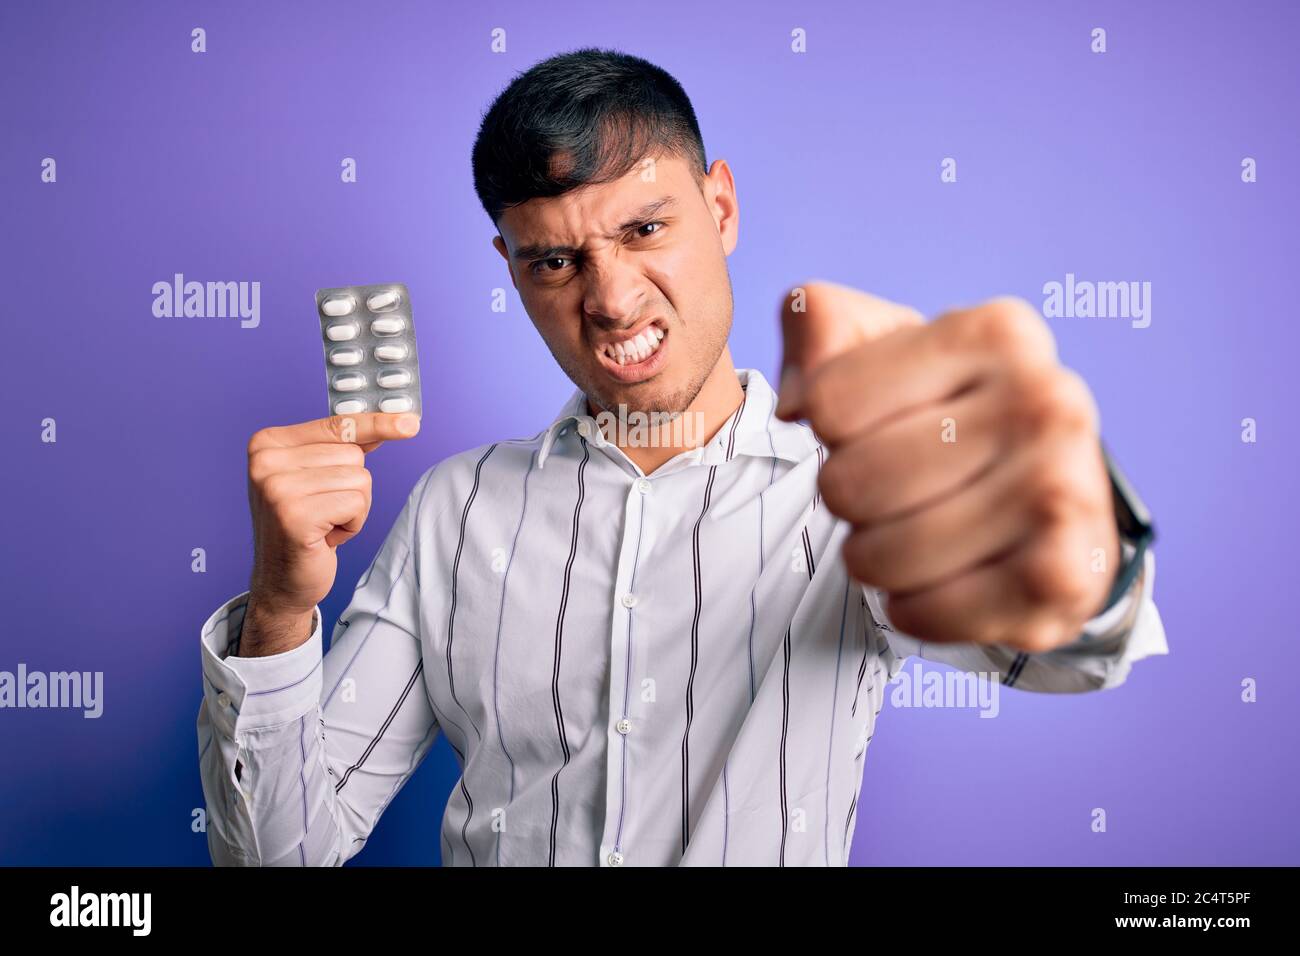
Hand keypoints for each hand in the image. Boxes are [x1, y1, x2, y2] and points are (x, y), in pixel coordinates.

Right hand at [243, 412, 420, 651]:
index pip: (336, 424)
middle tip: (321, 511)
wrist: (281, 581)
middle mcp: (265, 460)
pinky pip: (356, 503)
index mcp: (267, 443)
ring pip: (359, 478)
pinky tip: (324, 537)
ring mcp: (277, 487)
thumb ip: (345, 446)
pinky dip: (351, 524)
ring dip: (352, 507)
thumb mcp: (317, 476)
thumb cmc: (304, 526)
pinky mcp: (295, 514)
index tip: (411, 422)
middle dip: (350, 486)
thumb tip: (397, 421)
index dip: (376, 424)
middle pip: (352, 454)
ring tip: (322, 524)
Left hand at [775, 280, 1118, 652]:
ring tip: (914, 538)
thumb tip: (793, 403)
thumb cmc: (951, 420)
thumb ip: (818, 324)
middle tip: (890, 496)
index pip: (829, 403)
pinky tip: (942, 583)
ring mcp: (1063, 489)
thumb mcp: (884, 349)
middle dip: (849, 502)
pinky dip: (912, 610)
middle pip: (850, 483)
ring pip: (881, 555)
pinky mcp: (1064, 577)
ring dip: (876, 560)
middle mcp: (1046, 401)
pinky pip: (927, 612)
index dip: (832, 431)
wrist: (1060, 509)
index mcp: (998, 332)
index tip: (879, 429)